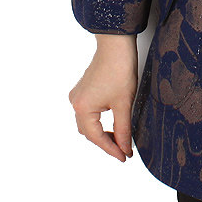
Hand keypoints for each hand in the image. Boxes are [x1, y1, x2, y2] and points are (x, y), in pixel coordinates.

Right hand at [69, 33, 138, 161]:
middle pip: (89, 132)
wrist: (117, 44)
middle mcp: (75, 103)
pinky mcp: (83, 89)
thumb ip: (123, 129)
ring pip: (87, 124)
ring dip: (101, 132)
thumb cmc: (120, 69)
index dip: (111, 150)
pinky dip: (98, 121)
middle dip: (105, 143)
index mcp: (83, 108)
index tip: (124, 157)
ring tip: (118, 138)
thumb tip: (125, 148)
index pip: (96, 138)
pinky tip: (111, 123)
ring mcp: (77, 95)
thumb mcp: (124, 103)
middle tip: (122, 150)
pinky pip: (87, 113)